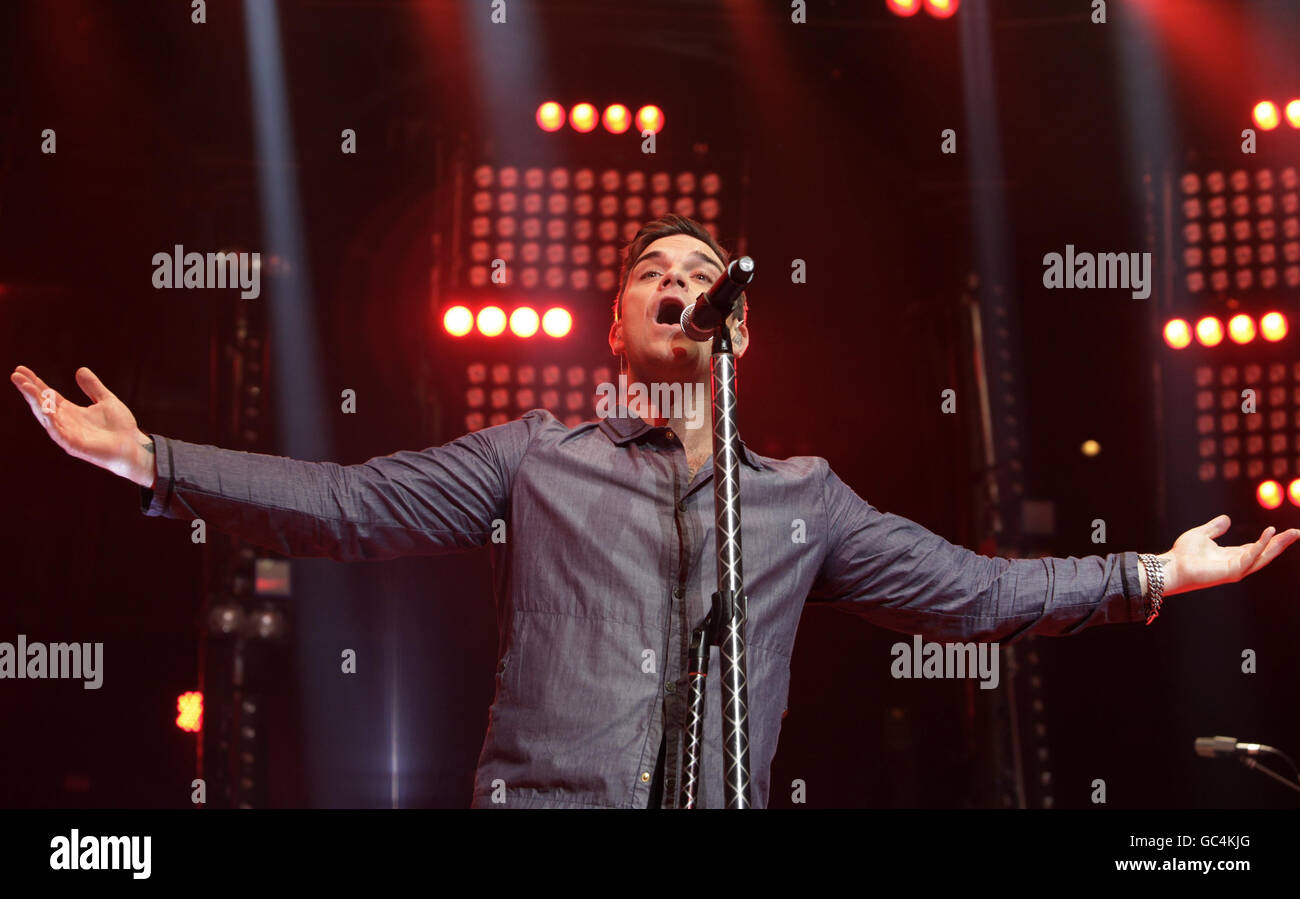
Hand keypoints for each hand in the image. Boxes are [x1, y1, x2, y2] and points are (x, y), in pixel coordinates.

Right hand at [10, 365, 155, 487]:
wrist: (134, 447)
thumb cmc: (120, 427)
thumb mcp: (106, 400)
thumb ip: (93, 387)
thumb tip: (80, 370)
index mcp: (70, 412)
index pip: (48, 395)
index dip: (35, 383)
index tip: (21, 370)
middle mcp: (65, 422)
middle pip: (42, 404)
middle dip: (29, 391)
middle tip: (16, 376)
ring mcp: (68, 434)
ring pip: (46, 417)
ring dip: (36, 402)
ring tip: (26, 387)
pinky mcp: (74, 445)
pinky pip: (58, 432)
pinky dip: (51, 421)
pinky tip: (45, 409)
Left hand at [1157, 514, 1299, 596]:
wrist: (1171, 567)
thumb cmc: (1182, 554)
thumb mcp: (1201, 535)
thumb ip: (1214, 528)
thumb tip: (1227, 518)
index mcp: (1231, 555)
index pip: (1257, 547)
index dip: (1271, 539)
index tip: (1284, 530)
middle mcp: (1237, 563)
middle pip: (1265, 553)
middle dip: (1282, 543)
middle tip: (1297, 532)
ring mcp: (1236, 569)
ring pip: (1264, 556)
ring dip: (1278, 545)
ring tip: (1292, 533)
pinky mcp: (1232, 571)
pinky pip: (1251, 556)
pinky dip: (1262, 544)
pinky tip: (1270, 533)